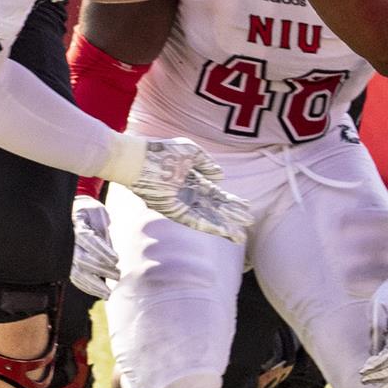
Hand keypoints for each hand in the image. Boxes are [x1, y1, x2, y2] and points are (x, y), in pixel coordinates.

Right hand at [69, 194, 118, 299]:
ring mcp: (65, 254)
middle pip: (82, 259)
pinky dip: (87, 287)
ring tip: (109, 293)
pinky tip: (100, 292)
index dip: (102, 251)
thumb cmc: (89, 212)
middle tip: (118, 275)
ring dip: (94, 285)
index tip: (116, 259)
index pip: (88, 240)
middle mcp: (68, 242)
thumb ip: (104, 229)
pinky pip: (74, 278)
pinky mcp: (66, 264)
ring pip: (76, 273)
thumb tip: (112, 249)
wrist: (72, 213)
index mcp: (76, 226)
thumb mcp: (98, 213)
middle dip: (100, 269)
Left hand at [128, 137, 250, 242]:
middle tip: (248, 224)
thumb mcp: (191, 152)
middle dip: (232, 217)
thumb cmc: (162, 152)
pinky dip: (209, 226)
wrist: (139, 160)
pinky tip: (223, 231)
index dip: (232, 202)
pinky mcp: (174, 211)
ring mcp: (182, 204)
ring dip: (224, 227)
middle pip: (215, 209)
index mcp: (194, 180)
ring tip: (240, 235)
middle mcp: (189, 194)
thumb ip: (207, 164)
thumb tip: (221, 177)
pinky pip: (195, 221)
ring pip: (208, 218)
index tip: (246, 207)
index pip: (216, 194)